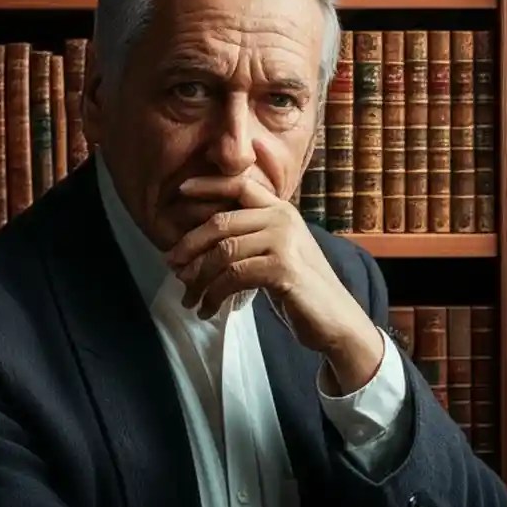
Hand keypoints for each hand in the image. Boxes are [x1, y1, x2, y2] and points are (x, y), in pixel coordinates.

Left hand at [165, 175, 384, 393]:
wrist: (336, 321)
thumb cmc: (300, 290)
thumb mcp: (275, 255)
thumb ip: (248, 240)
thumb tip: (195, 245)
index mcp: (281, 210)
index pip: (239, 185)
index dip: (207, 185)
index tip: (180, 190)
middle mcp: (283, 219)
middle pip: (221, 223)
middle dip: (190, 246)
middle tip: (171, 266)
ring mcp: (284, 241)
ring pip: (223, 253)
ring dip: (198, 279)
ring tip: (189, 298)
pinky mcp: (282, 268)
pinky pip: (233, 276)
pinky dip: (214, 295)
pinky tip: (208, 310)